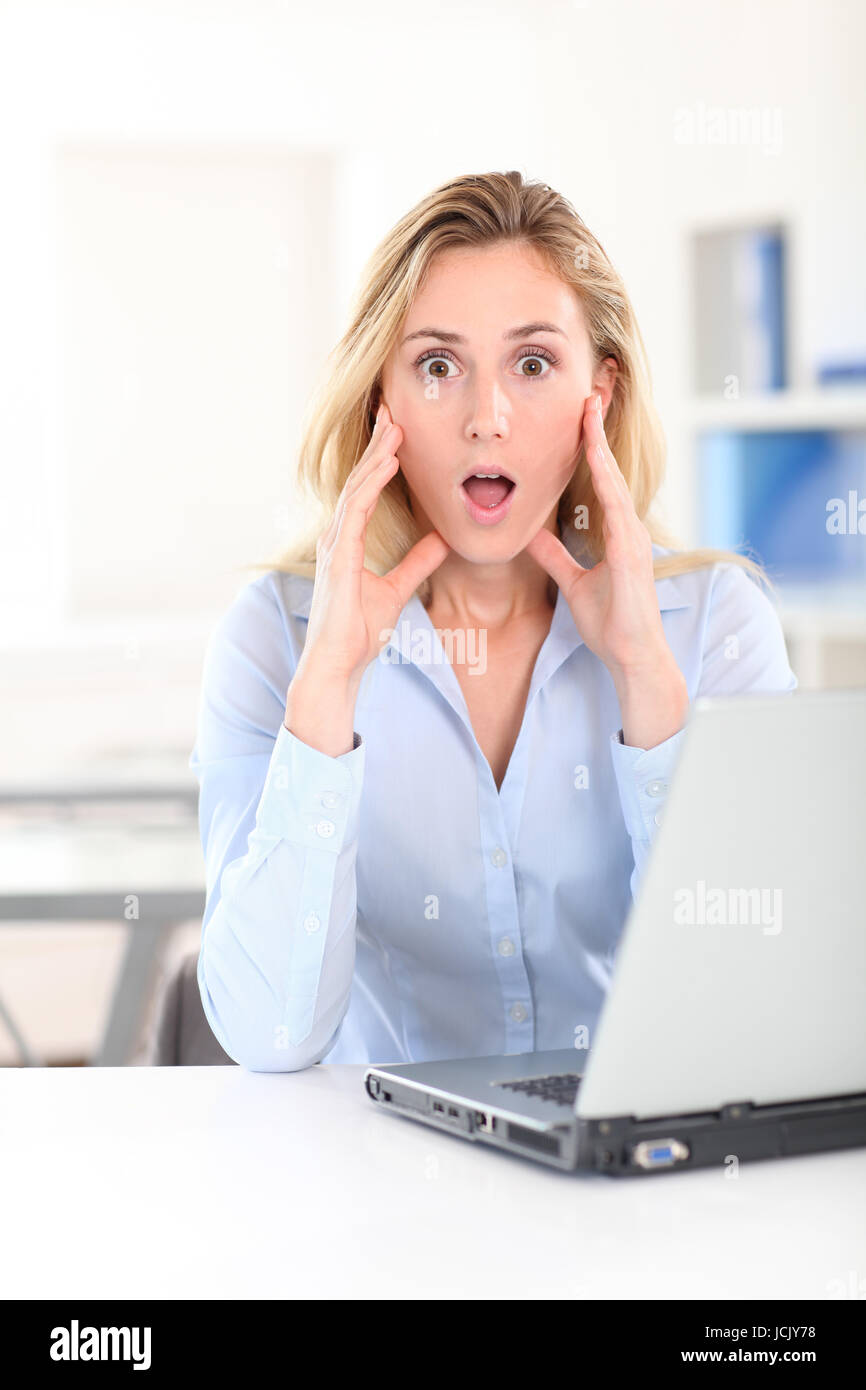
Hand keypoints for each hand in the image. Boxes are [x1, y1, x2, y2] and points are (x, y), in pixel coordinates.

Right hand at [299, 402, 449, 689]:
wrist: (337, 663)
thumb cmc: (357, 632)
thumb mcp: (397, 589)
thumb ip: (417, 563)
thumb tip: (442, 540)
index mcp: (346, 542)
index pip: (364, 490)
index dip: (380, 460)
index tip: (396, 433)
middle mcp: (336, 537)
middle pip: (358, 480)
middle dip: (376, 446)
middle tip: (393, 411)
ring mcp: (334, 545)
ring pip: (356, 488)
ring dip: (376, 456)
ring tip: (394, 428)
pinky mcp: (339, 556)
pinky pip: (356, 510)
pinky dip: (372, 484)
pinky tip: (388, 463)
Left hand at [525, 393, 687, 747]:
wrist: (632, 656)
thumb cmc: (612, 623)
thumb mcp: (573, 583)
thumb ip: (555, 557)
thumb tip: (532, 536)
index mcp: (615, 534)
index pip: (599, 481)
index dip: (589, 448)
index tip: (580, 416)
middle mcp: (628, 529)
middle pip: (610, 470)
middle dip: (599, 433)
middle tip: (589, 394)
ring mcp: (633, 539)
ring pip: (614, 482)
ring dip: (601, 446)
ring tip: (589, 412)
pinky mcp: (631, 554)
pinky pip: (617, 509)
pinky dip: (607, 481)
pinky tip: (595, 458)